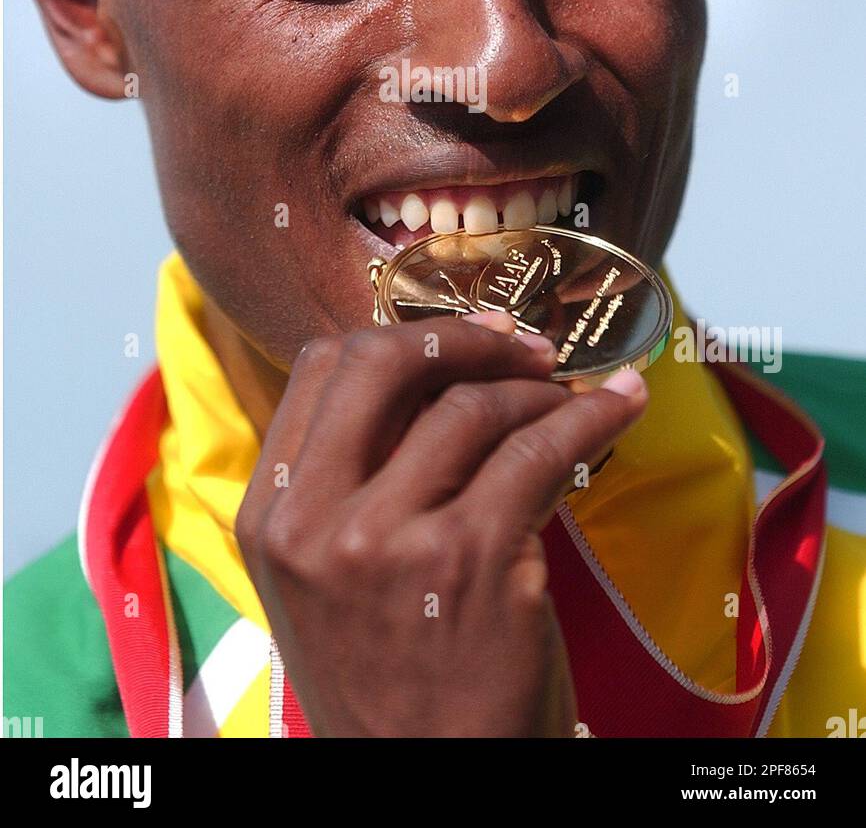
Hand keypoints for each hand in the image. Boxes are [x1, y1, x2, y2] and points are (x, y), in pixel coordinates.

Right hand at [236, 313, 647, 737]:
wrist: (427, 785)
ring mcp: (388, 541)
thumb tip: (442, 380)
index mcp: (270, 518)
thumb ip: (353, 484)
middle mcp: (313, 523)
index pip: (321, 371)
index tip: (458, 341)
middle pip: (383, 365)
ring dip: (539, 388)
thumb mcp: (328, 582)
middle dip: (463, 339)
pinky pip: (538, 454)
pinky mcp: (469, 560)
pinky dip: (588, 418)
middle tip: (521, 346)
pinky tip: (618, 406)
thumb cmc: (390, 681)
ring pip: (472, 407)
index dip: (399, 339)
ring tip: (575, 394)